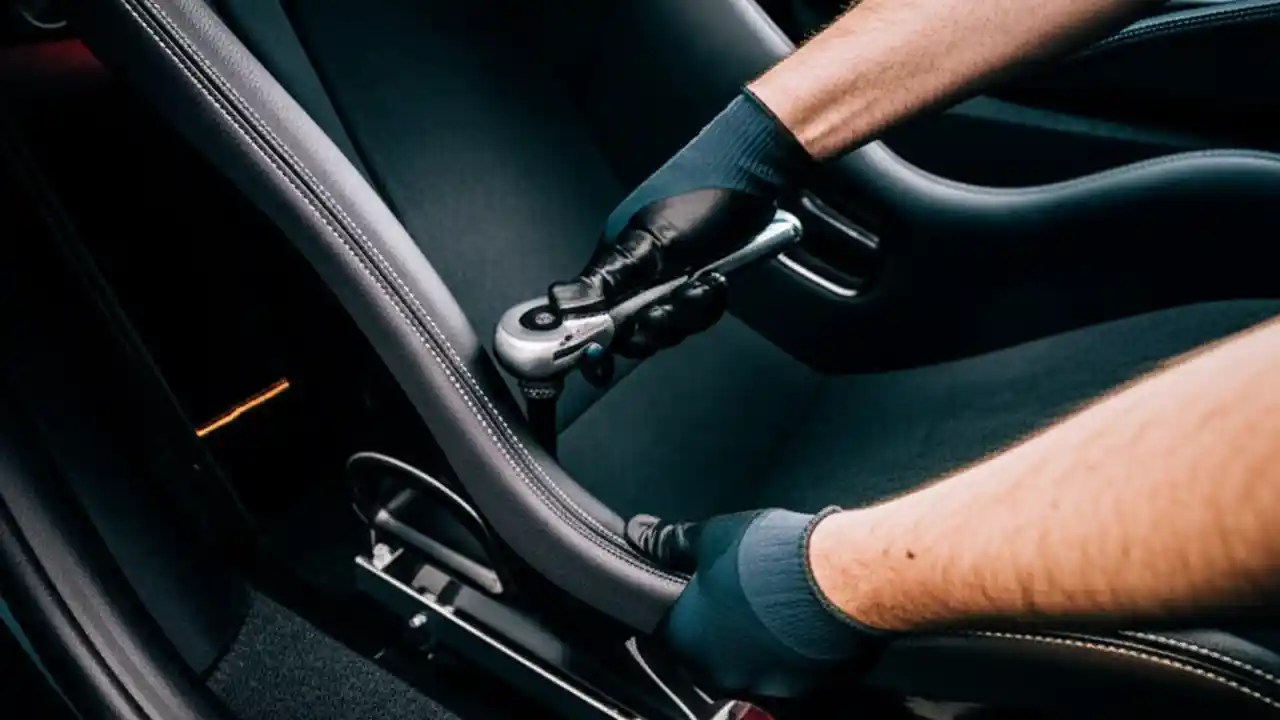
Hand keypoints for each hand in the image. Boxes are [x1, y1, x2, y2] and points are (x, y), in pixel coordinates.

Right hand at [549, 91, 812, 357]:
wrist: (755, 179)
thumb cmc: (700, 194)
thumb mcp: (651, 238)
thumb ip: (610, 276)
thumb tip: (561, 301)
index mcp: (613, 262)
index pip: (591, 315)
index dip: (596, 338)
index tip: (602, 355)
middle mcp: (635, 277)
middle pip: (632, 332)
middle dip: (656, 327)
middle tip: (670, 308)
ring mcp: (666, 284)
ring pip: (667, 327)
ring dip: (688, 314)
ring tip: (703, 284)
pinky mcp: (695, 287)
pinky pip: (694, 317)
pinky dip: (708, 305)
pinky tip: (716, 283)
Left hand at [625, 509, 881, 696]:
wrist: (840, 579)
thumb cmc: (770, 558)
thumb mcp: (711, 537)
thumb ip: (670, 541)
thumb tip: (639, 532)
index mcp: (688, 642)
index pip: (672, 629)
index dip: (686, 605)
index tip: (702, 588)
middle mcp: (722, 674)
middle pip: (713, 650)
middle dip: (724, 624)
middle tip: (743, 590)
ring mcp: (767, 685)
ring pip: (755, 661)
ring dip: (761, 638)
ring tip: (778, 600)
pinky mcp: (808, 687)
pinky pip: (793, 668)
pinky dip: (795, 648)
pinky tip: (805, 618)